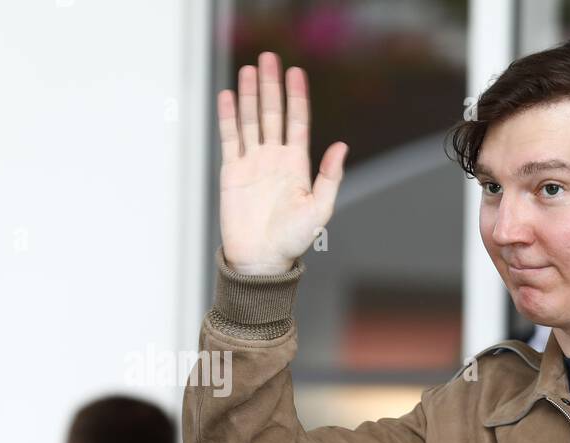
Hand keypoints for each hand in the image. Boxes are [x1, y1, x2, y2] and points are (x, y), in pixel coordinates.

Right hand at [217, 51, 347, 274]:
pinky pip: (229, 138)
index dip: (297, 97)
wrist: (262, 259)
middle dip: (272, 86)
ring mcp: (253, 163)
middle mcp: (275, 159)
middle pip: (273, 114)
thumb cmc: (293, 240)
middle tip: (269, 57)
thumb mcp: (320, 209)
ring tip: (249, 69)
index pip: (297, 122)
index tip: (296, 72)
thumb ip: (330, 176)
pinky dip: (228, 117)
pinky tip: (228, 96)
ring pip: (251, 120)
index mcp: (297, 165)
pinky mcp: (232, 171)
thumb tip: (341, 145)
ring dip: (250, 95)